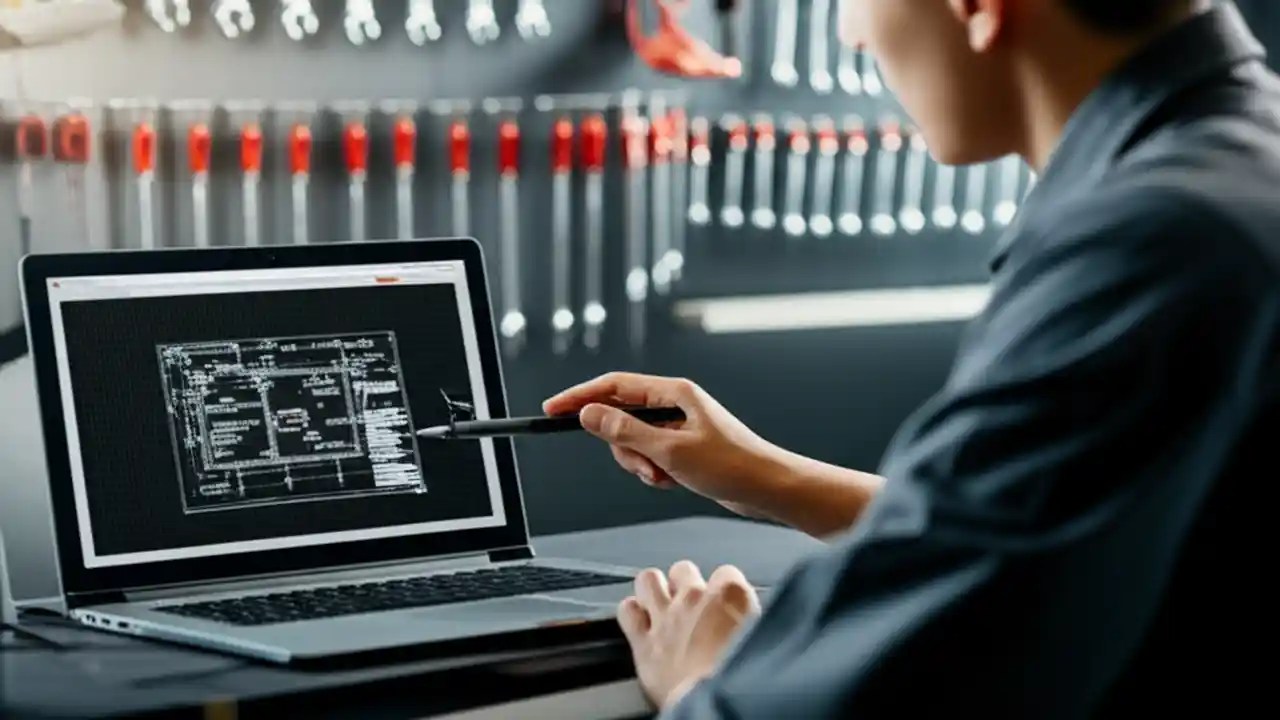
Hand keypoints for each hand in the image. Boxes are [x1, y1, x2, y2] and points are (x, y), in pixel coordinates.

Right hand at [543, 372, 784, 517]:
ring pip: (633, 442)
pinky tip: (675, 481)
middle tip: (643, 466)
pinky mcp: (682, 447)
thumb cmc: (731, 465)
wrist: (767, 488)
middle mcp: (674, 405)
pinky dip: (655, 472)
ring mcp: (678, 426)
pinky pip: (650, 456)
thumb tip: (589, 414)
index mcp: (673, 393)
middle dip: (624, 447)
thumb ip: (626, 432)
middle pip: (620, 418)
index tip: (553, 410)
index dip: (580, 397)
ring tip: (664, 476)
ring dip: (640, 464)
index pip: (613, 387)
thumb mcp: (669, 451)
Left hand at [619, 561, 759, 708]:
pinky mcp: (643, 642)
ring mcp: (665, 617)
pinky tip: (640, 622)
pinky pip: (627, 611)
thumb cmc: (744, 677)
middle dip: (685, 582)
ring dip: (653, 590)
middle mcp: (694, 599)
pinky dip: (632, 614)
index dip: (725, 588)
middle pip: (683, 569)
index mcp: (729, 596)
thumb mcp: (762, 639)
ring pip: (648, 580)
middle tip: (691, 603)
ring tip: (660, 604)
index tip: (726, 602)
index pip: (727, 573)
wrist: (718, 703)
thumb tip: (747, 623)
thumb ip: (749, 622)